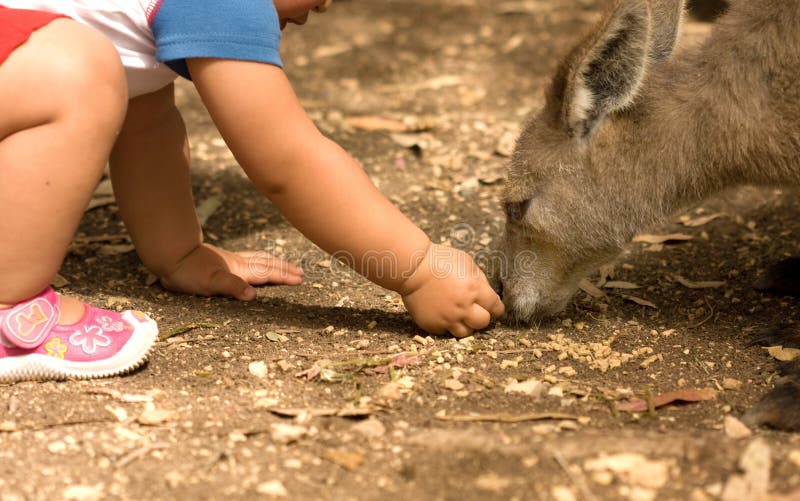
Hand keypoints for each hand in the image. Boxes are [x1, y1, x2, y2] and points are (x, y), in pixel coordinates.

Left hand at [159, 243, 303, 299]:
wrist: (171, 254)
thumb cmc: (188, 272)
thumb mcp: (209, 283)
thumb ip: (232, 287)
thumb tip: (253, 295)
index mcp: (240, 270)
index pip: (267, 273)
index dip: (283, 276)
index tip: (299, 279)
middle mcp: (239, 264)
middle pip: (267, 265)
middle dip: (284, 269)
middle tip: (300, 273)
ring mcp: (232, 261)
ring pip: (259, 260)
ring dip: (275, 264)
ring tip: (287, 267)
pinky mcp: (224, 261)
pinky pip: (250, 259)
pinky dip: (261, 260)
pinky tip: (258, 263)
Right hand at [399, 244, 503, 337]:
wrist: (411, 269)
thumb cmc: (439, 261)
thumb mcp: (466, 262)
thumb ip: (480, 279)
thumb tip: (487, 293)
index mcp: (474, 289)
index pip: (495, 306)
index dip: (496, 307)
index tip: (494, 307)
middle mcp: (463, 307)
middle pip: (483, 322)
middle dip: (482, 316)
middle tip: (476, 310)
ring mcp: (447, 318)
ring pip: (466, 332)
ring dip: (466, 324)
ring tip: (460, 315)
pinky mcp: (433, 325)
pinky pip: (446, 331)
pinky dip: (447, 324)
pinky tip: (444, 313)